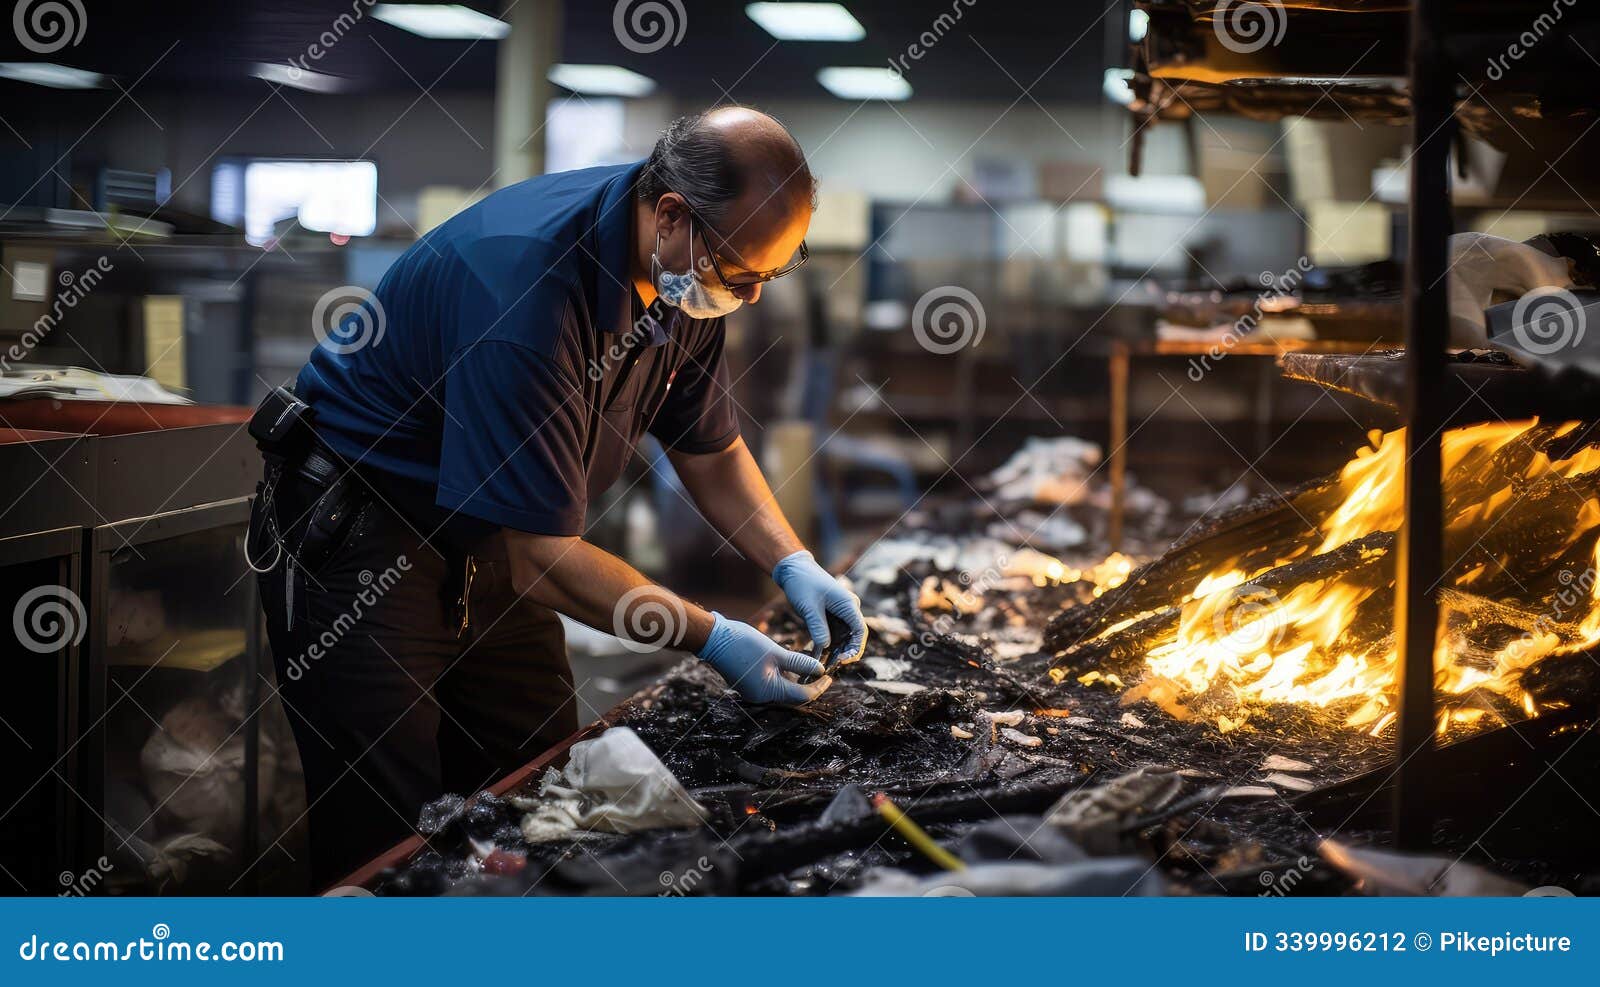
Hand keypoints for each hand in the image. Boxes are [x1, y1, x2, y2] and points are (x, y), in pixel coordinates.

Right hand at [696, 613, 831, 704]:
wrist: (713, 639)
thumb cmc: (744, 644)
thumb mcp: (776, 652)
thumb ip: (799, 663)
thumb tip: (820, 669)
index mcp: (769, 691)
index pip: (802, 695)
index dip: (819, 687)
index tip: (830, 676)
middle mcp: (761, 697)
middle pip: (793, 696)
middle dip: (809, 685)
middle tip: (823, 673)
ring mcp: (753, 691)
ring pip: (782, 690)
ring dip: (797, 681)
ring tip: (810, 668)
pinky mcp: (748, 683)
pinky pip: (772, 684)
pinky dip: (784, 677)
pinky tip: (792, 666)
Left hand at [771, 550, 866, 663]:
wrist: (794, 569)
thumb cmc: (802, 583)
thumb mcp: (808, 607)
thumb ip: (818, 628)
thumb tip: (825, 648)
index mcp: (848, 604)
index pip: (860, 630)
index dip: (854, 647)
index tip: (843, 660)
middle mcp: (848, 609)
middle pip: (854, 636)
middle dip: (846, 652)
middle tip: (832, 665)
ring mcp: (841, 612)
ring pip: (844, 637)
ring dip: (837, 650)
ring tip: (825, 663)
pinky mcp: (832, 615)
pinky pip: (835, 633)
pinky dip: (829, 644)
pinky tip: (820, 655)